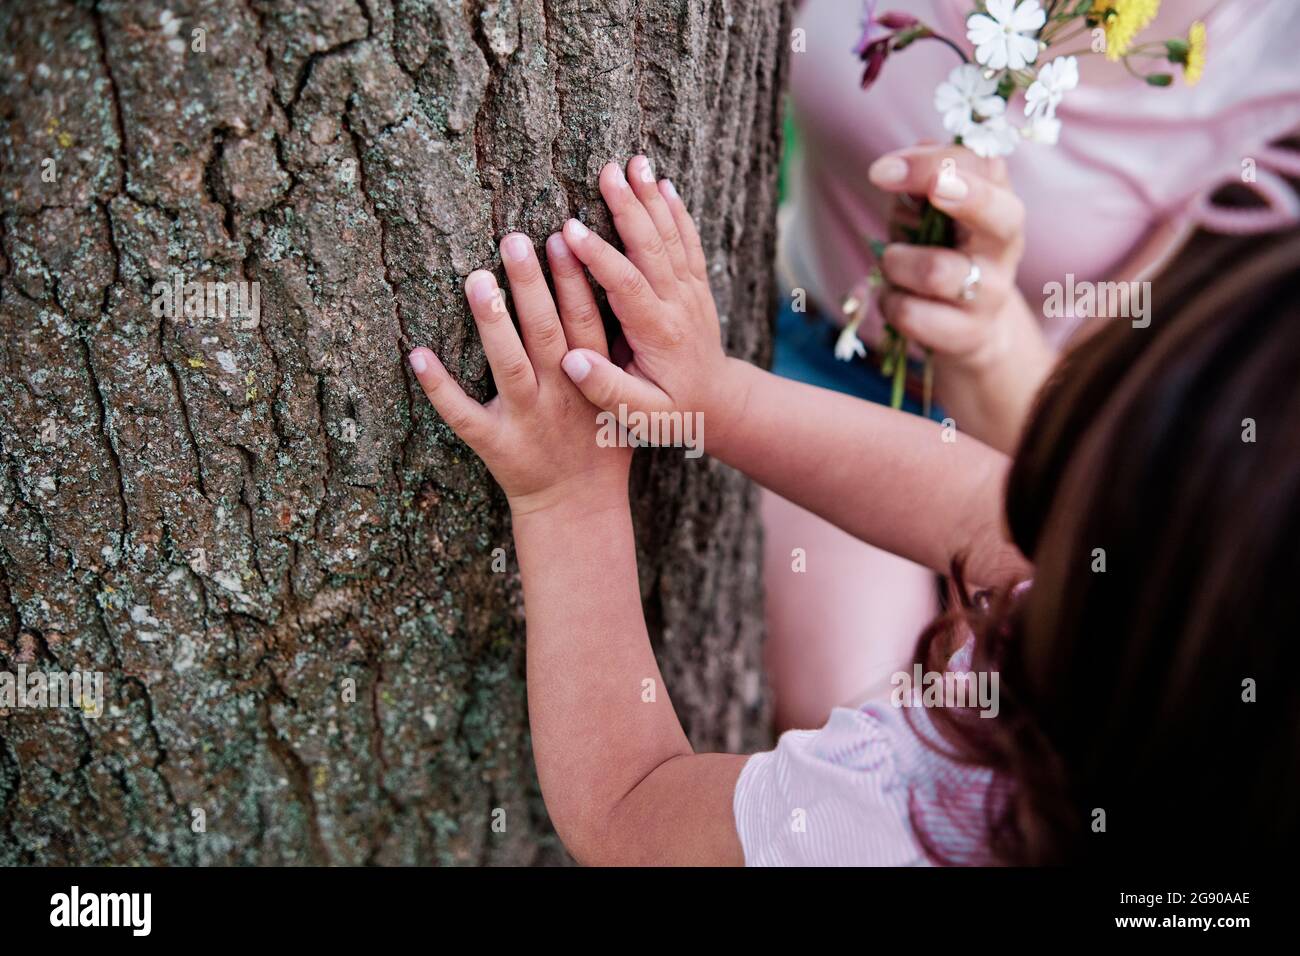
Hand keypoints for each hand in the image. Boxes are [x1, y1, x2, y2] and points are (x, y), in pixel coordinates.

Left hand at [408, 232, 630, 515]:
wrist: (579, 509)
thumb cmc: (600, 446)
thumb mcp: (621, 400)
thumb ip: (615, 354)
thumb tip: (614, 293)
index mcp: (591, 380)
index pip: (586, 321)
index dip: (576, 280)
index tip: (563, 236)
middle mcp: (559, 395)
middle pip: (545, 332)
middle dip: (532, 285)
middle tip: (514, 240)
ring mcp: (526, 419)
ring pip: (508, 365)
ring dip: (493, 323)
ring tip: (478, 279)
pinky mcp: (494, 444)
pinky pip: (463, 415)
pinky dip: (440, 388)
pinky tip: (418, 354)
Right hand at [552, 157, 736, 448]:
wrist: (721, 404)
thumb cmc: (674, 413)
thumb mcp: (640, 416)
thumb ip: (606, 390)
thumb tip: (571, 361)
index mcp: (659, 333)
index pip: (626, 285)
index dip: (598, 256)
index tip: (568, 229)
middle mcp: (679, 304)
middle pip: (653, 247)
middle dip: (628, 207)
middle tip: (606, 171)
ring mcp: (691, 291)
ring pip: (671, 236)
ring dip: (652, 198)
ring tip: (634, 161)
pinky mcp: (696, 285)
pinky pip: (689, 242)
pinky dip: (677, 211)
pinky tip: (664, 185)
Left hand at [868, 144, 1054, 448]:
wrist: (969, 330)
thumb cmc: (942, 255)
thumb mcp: (930, 216)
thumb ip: (918, 187)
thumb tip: (899, 165)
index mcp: (998, 202)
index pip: (981, 167)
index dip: (932, 163)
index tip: (882, 171)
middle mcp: (1004, 245)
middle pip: (999, 214)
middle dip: (965, 195)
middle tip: (933, 189)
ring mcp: (991, 292)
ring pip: (936, 270)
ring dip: (896, 263)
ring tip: (892, 263)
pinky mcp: (968, 334)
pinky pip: (911, 313)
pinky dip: (888, 301)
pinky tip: (895, 297)